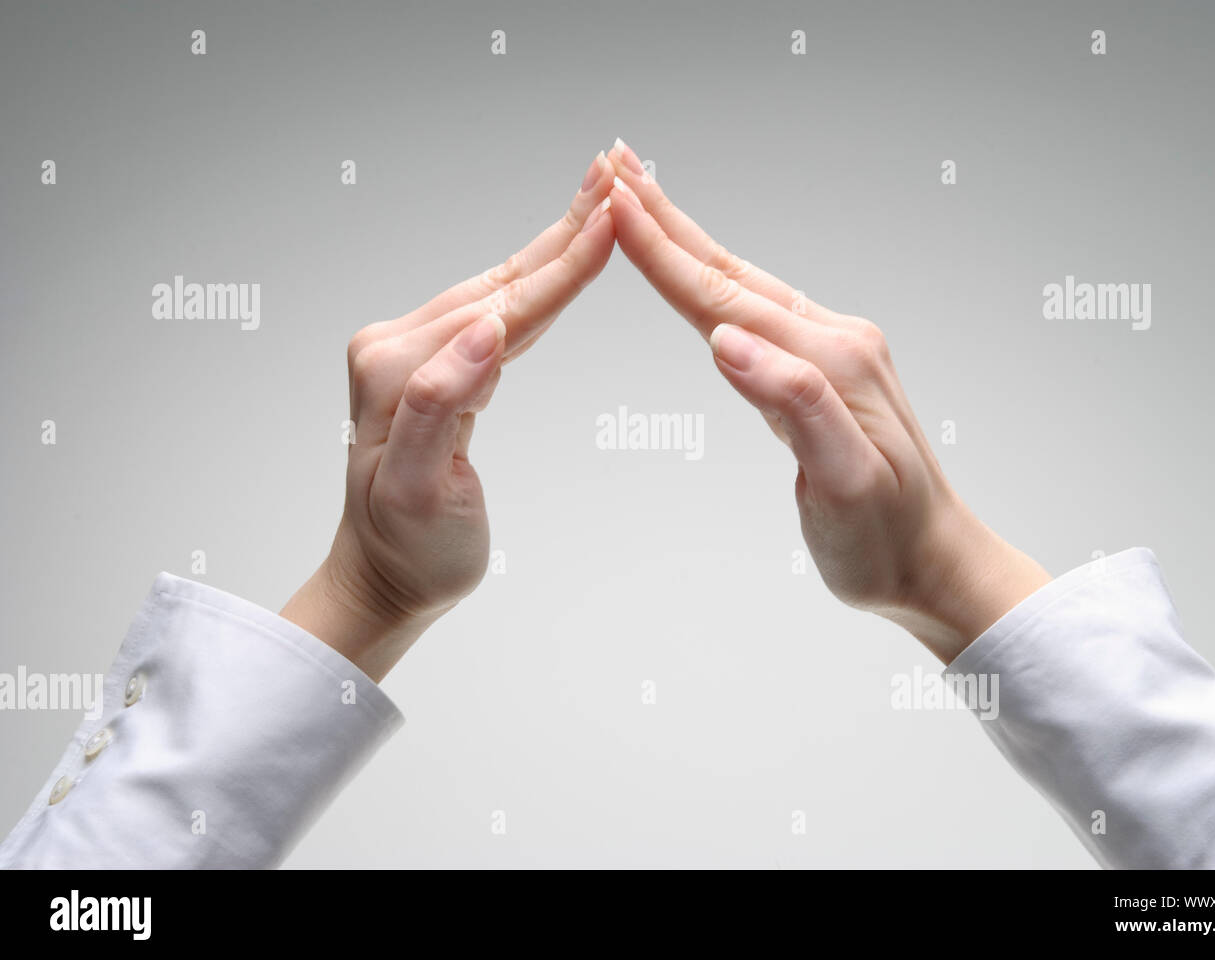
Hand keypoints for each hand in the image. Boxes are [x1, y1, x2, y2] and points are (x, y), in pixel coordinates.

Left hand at [282, 151, 617, 679]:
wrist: (385, 578)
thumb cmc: (411, 549)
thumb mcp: (421, 492)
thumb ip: (441, 405)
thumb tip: (482, 330)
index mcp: (399, 371)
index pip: (502, 308)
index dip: (565, 265)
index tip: (613, 216)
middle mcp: (398, 347)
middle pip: (503, 282)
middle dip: (566, 232)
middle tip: (614, 173)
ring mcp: (413, 352)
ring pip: (502, 290)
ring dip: (555, 247)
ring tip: (601, 202)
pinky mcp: (432, 364)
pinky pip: (495, 313)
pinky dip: (536, 283)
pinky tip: (561, 261)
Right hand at [606, 140, 1048, 662]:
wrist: (936, 561)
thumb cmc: (885, 537)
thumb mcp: (843, 485)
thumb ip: (794, 406)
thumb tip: (727, 343)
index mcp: (828, 362)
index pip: (724, 300)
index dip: (663, 254)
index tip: (615, 203)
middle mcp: (832, 341)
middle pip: (730, 275)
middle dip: (667, 222)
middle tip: (615, 165)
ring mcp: (831, 351)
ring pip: (741, 287)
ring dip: (688, 243)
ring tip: (645, 203)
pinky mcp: (826, 371)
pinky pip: (758, 312)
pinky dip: (715, 283)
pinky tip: (702, 278)